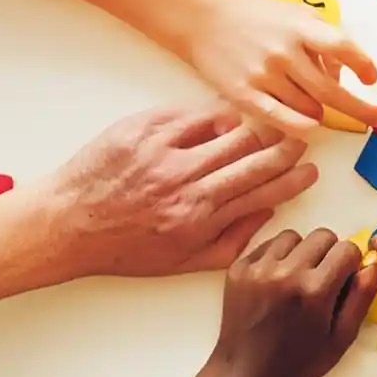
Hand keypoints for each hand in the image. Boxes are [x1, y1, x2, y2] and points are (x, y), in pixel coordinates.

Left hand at [43, 105, 316, 278]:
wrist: (66, 224)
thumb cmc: (123, 247)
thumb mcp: (182, 262)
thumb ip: (231, 242)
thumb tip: (266, 215)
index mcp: (198, 218)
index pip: (262, 192)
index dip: (292, 180)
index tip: (309, 171)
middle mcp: (185, 183)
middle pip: (253, 158)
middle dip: (284, 148)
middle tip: (302, 139)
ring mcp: (163, 153)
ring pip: (228, 131)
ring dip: (254, 127)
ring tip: (269, 124)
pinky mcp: (143, 129)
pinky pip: (192, 114)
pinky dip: (213, 115)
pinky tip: (226, 118)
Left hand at [172, 229, 376, 376]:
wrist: (247, 375)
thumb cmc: (298, 361)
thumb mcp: (342, 337)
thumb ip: (362, 296)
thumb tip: (374, 262)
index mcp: (315, 291)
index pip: (347, 248)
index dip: (350, 263)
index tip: (343, 279)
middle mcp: (286, 273)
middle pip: (322, 235)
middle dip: (329, 254)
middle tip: (321, 280)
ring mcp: (258, 269)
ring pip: (294, 236)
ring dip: (301, 252)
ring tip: (297, 279)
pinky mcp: (239, 268)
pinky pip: (267, 245)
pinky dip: (277, 257)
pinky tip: (277, 282)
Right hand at [180, 0, 376, 136]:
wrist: (202, 19)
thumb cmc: (256, 16)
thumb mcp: (295, 13)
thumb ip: (323, 37)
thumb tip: (342, 74)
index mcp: (300, 27)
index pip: (343, 48)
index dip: (363, 66)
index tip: (373, 80)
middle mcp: (284, 52)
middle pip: (331, 91)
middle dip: (361, 109)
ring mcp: (264, 75)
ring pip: (309, 108)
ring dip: (323, 112)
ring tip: (317, 103)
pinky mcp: (245, 95)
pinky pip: (283, 120)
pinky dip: (303, 126)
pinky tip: (311, 125)